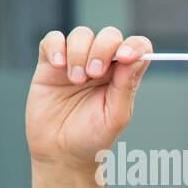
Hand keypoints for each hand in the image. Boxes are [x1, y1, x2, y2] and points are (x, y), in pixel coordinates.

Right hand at [25, 26, 152, 170]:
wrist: (61, 153)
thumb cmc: (93, 138)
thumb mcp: (116, 116)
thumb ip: (126, 87)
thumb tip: (135, 59)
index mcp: (124, 77)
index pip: (137, 48)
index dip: (135, 45)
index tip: (125, 57)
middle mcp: (103, 66)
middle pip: (109, 36)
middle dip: (102, 49)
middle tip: (95, 74)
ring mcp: (76, 63)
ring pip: (81, 34)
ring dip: (79, 53)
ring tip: (76, 81)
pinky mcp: (50, 65)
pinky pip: (53, 40)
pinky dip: (56, 47)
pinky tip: (58, 66)